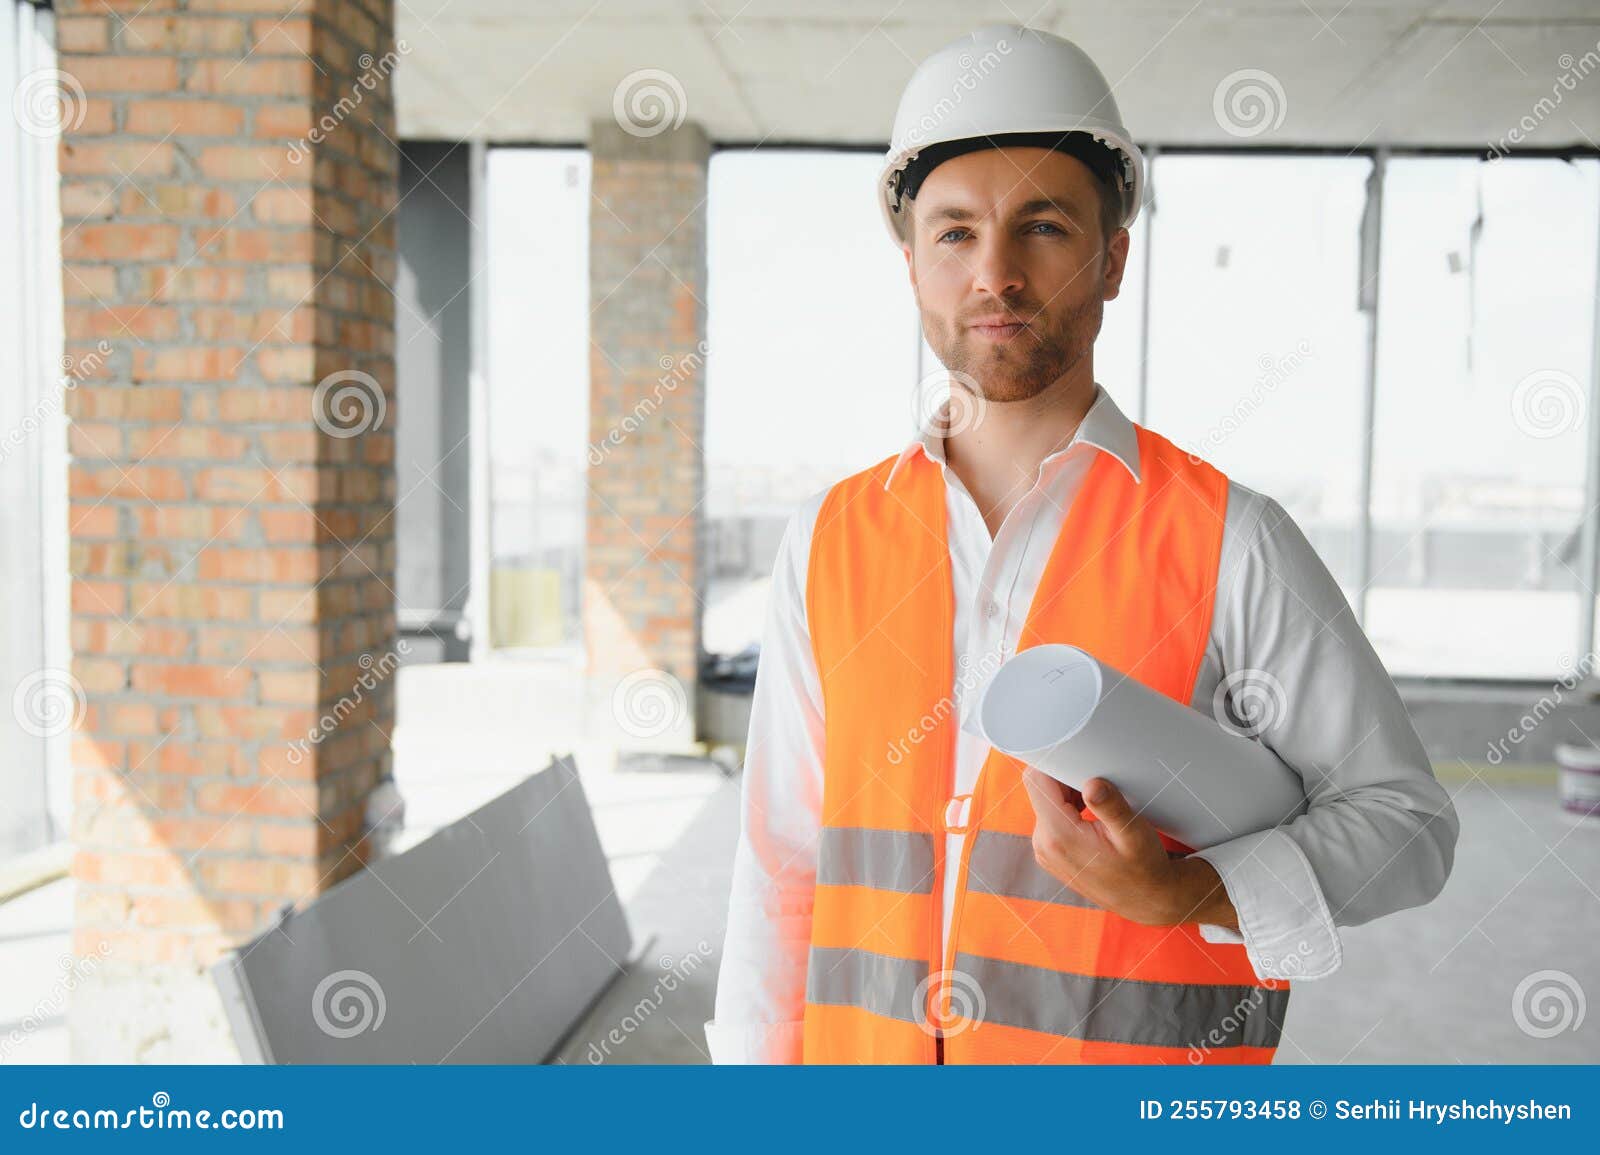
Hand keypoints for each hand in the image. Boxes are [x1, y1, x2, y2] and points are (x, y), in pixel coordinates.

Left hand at [1021, 768, 1235, 927]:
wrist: (1147, 901)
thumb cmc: (1145, 868)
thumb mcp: (1134, 835)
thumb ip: (1111, 807)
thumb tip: (1092, 782)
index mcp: (1057, 836)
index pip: (1036, 780)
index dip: (1051, 760)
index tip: (1071, 748)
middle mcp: (1043, 843)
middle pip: (1040, 790)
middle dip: (1063, 776)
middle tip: (1094, 771)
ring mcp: (1044, 850)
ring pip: (1046, 802)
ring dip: (1067, 793)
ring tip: (1097, 795)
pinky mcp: (1051, 853)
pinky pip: (1050, 818)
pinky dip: (1067, 808)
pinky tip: (1090, 810)